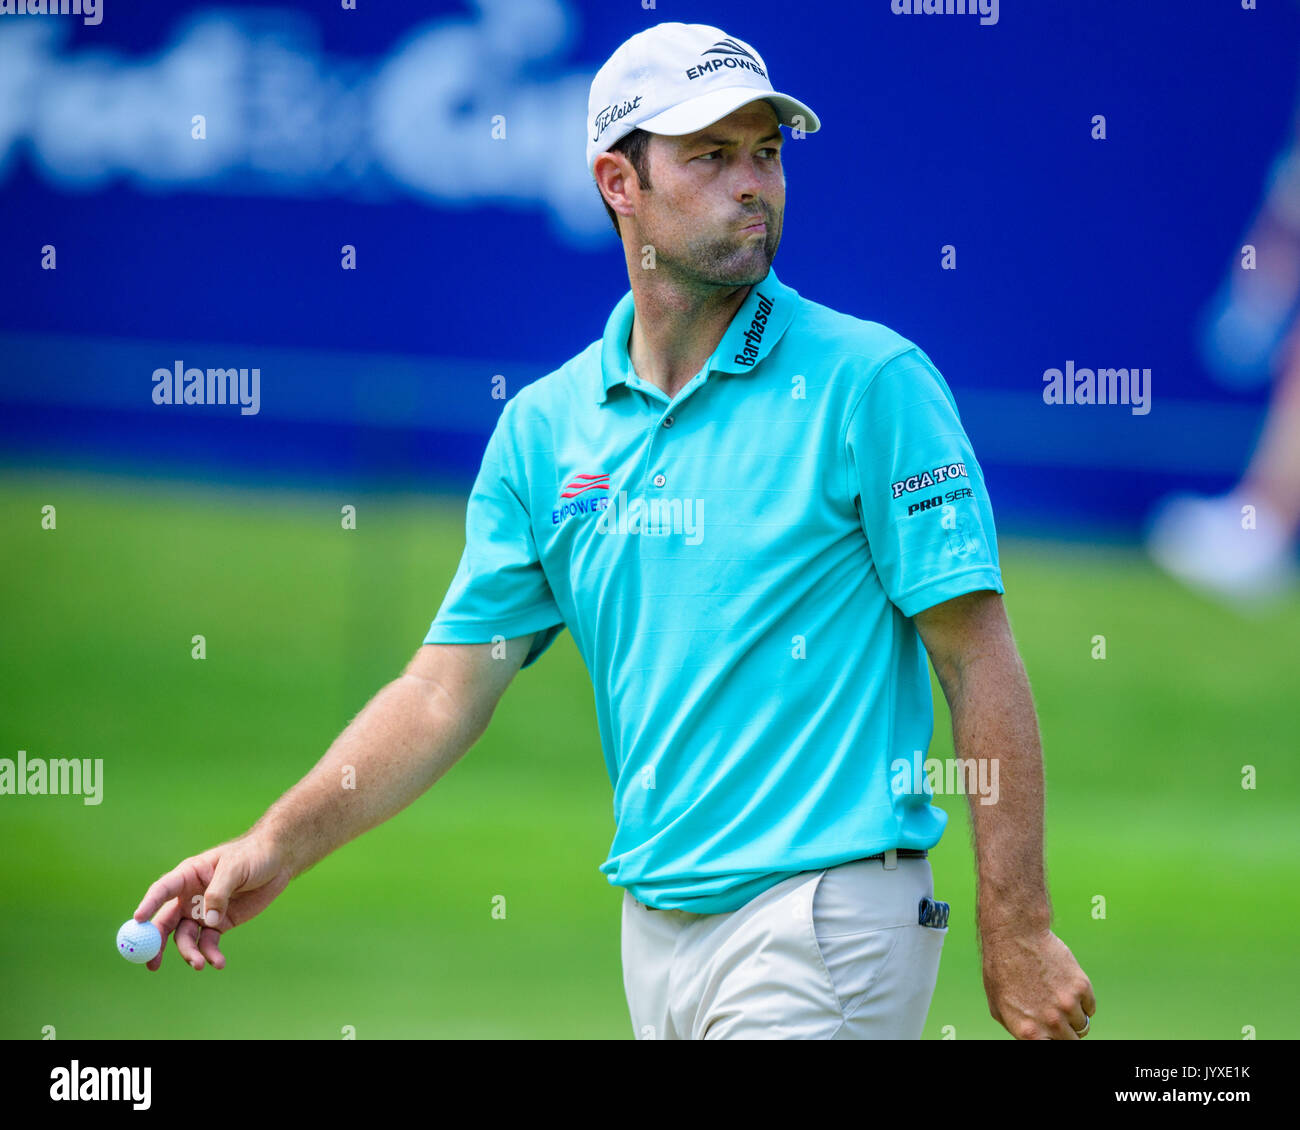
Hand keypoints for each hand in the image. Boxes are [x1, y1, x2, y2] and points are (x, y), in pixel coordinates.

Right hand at [132, 833, 292, 970]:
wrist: (277, 861)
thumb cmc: (253, 855)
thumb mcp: (235, 868)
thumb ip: (219, 892)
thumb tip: (208, 921)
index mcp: (189, 875)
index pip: (162, 890)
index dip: (148, 905)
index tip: (137, 920)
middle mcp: (190, 896)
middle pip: (166, 921)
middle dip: (155, 943)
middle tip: (152, 963)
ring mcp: (203, 912)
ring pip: (185, 937)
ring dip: (188, 953)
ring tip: (198, 964)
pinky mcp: (219, 924)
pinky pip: (208, 943)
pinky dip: (210, 955)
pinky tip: (218, 963)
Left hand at [981, 926, 1095, 1039]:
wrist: (1015, 934)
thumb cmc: (1001, 969)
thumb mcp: (999, 1007)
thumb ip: (1018, 1030)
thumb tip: (1036, 1039)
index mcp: (1029, 1032)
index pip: (1053, 1052)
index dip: (1054, 1042)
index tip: (1054, 1036)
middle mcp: (1051, 1022)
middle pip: (1072, 1043)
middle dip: (1064, 1033)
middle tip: (1054, 1017)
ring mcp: (1068, 1005)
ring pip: (1083, 1026)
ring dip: (1073, 1016)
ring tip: (1056, 996)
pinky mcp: (1081, 987)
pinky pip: (1090, 1008)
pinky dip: (1082, 1002)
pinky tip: (1065, 986)